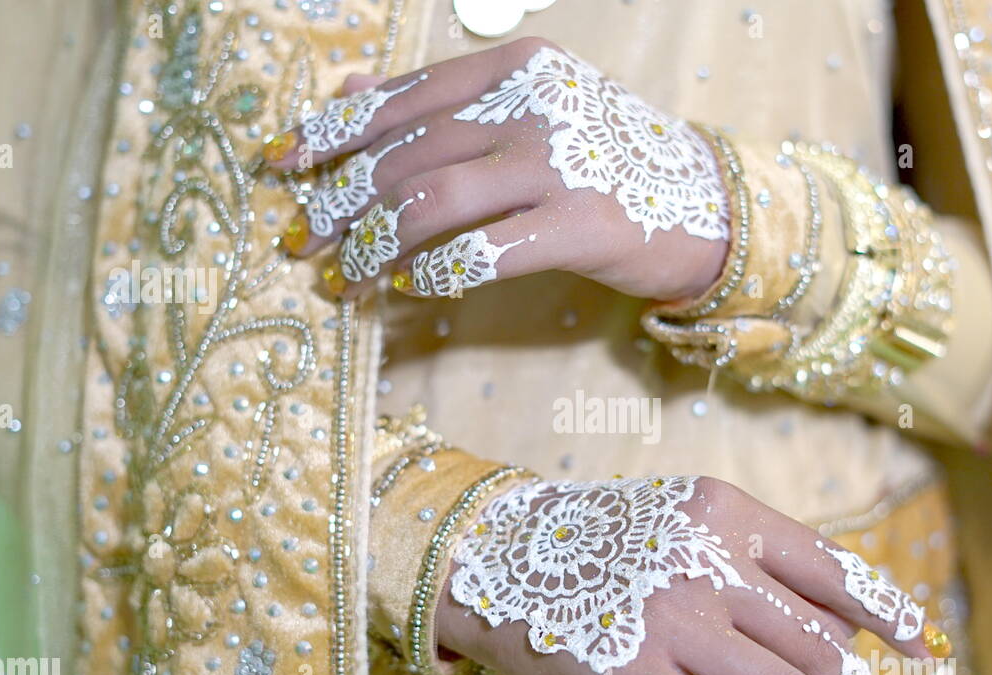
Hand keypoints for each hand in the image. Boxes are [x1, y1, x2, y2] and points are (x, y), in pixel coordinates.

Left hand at [264, 37, 729, 301]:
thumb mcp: (531, 108)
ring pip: (431, 203)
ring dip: (372, 246)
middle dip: (339, 202)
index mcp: (516, 67)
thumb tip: (351, 87)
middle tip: (301, 241)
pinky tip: (408, 289)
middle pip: (406, 154)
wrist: (710, 202)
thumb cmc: (608, 158)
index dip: (333, 129)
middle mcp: (533, 106)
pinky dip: (434, 274)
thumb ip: (446, 99)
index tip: (282, 162)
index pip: (402, 96)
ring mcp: (560, 165)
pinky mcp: (581, 226)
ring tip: (342, 277)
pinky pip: (483, 254)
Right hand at [433, 475, 952, 674]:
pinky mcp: (626, 673)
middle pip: (819, 647)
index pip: (836, 569)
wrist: (494, 554)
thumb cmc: (605, 545)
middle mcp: (708, 562)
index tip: (919, 654)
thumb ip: (760, 564)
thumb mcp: (686, 524)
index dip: (890, 615)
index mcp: (729, 516)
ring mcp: (669, 619)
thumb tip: (846, 630)